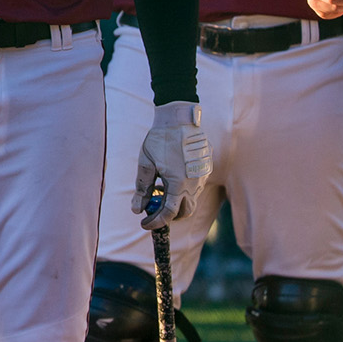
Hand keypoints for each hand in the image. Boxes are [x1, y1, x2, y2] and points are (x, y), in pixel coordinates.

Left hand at [134, 101, 211, 229]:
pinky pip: (195, 187)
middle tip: (154, 212)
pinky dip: (183, 190)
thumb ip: (142, 188)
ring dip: (177, 203)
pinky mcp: (205, 169)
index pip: (168, 213)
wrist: (180, 118)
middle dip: (169, 216)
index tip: (144, 224)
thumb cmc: (160, 139)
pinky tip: (170, 178)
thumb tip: (137, 209)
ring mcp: (202, 177)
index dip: (156, 221)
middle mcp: (194, 184)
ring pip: (191, 200)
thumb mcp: (146, 163)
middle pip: (184, 212)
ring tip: (159, 191)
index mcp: (178, 184)